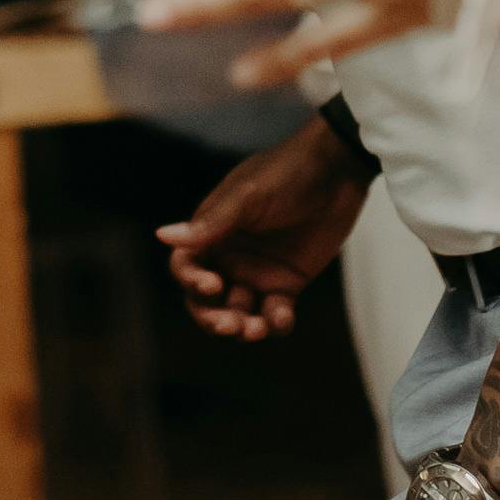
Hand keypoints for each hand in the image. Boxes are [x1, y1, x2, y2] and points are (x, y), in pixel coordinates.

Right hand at [160, 120, 367, 339]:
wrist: (338, 170)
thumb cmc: (286, 173)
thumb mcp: (247, 197)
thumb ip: (209, 223)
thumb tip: (162, 236)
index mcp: (212, 233)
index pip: (186, 267)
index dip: (191, 282)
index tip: (212, 285)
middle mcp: (229, 256)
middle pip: (206, 300)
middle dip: (212, 318)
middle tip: (229, 325)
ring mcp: (258, 272)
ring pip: (239, 312)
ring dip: (242, 327)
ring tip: (255, 329)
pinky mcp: (288, 283)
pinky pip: (274, 313)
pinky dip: (275, 322)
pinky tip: (281, 319)